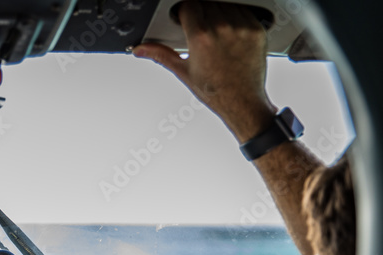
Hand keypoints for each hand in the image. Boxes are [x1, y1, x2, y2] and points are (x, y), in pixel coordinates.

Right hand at [133, 0, 275, 141]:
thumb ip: (160, 54)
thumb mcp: (183, 71)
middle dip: (200, 14)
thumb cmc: (214, 90)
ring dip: (218, 14)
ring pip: (224, 5)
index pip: (188, 5)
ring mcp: (241, 27)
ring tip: (216, 35)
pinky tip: (231, 35)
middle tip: (200, 32)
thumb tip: (142, 49)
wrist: (242, 101)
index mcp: (200, 37)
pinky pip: (243, 11)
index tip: (184, 20)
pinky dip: (236, 18)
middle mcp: (221, 29)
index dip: (184, 12)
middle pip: (206, 3)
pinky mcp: (256, 28)